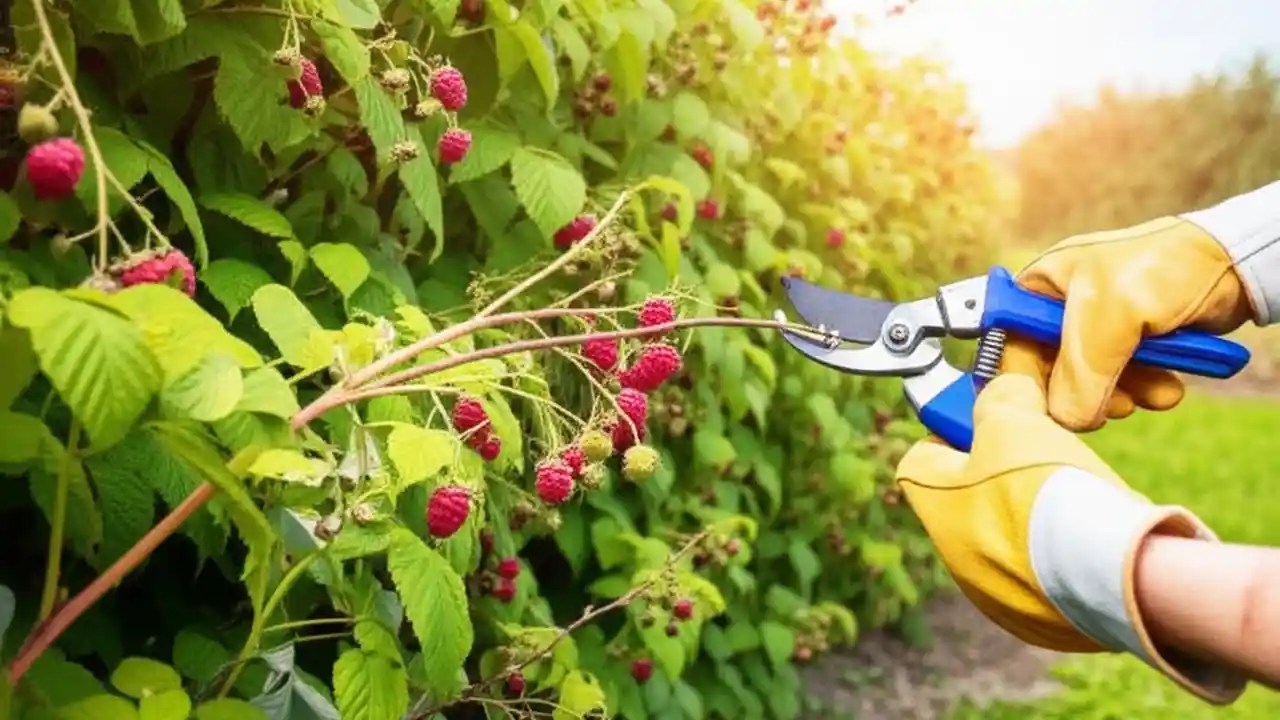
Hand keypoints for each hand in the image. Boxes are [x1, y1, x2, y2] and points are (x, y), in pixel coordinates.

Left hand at [894, 364, 1246, 703]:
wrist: (1111, 570)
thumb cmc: (1049, 491)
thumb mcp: (1014, 421)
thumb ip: (1000, 400)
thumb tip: (1002, 394)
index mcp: (935, 507)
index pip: (921, 458)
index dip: (954, 430)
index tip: (988, 421)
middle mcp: (955, 557)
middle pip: (969, 498)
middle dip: (1002, 473)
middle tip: (1041, 456)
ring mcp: (995, 593)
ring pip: (1008, 537)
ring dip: (1036, 515)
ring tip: (1076, 498)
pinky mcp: (1039, 619)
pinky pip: (1044, 573)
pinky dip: (1063, 554)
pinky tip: (1092, 536)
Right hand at [1011, 215, 1253, 429]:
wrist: (1234, 264)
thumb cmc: (1164, 267)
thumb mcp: (1110, 316)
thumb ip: (1079, 372)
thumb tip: (1067, 420)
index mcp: (1039, 287)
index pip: (1008, 345)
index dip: (1024, 381)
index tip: (1051, 407)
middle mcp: (1060, 309)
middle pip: (1047, 372)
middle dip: (1084, 394)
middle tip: (1115, 404)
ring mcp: (1095, 329)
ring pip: (1087, 385)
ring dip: (1121, 397)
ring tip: (1151, 390)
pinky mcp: (1127, 345)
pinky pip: (1120, 384)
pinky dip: (1142, 391)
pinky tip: (1166, 387)